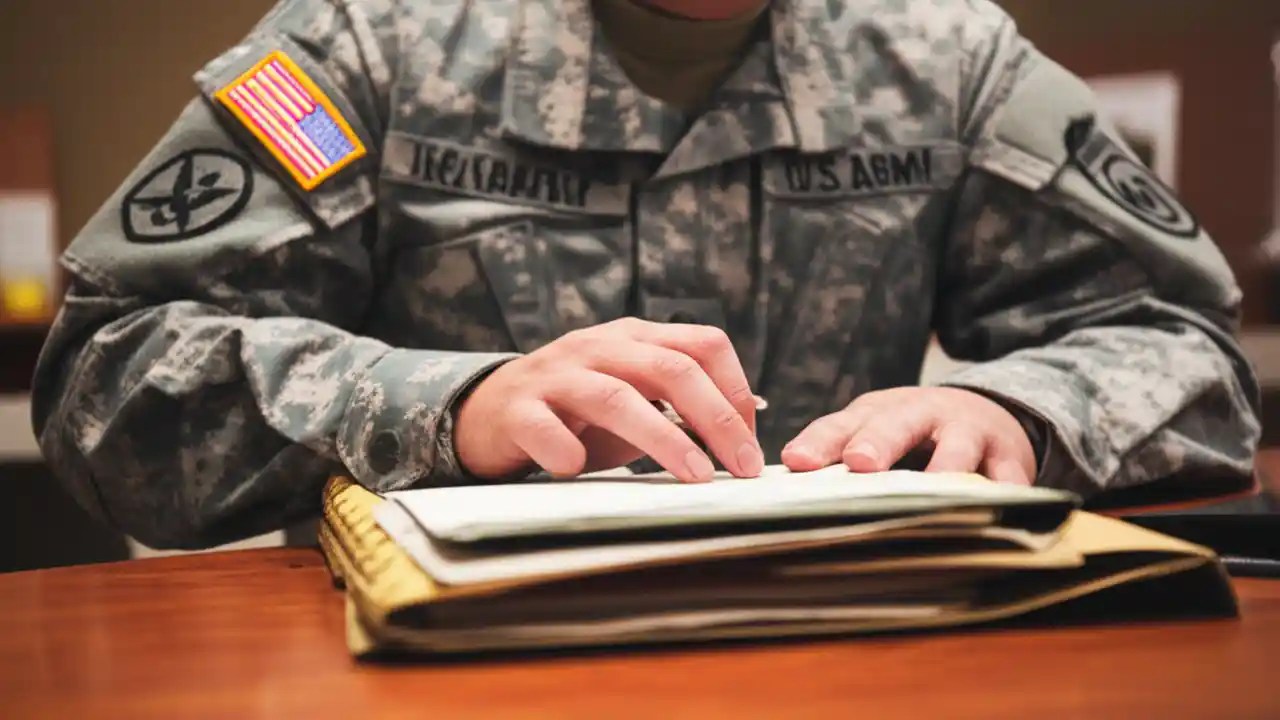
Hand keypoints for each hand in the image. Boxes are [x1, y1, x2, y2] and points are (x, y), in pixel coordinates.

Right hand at [455, 318, 764, 482]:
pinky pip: (544, 427)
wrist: (489, 412)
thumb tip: (744, 434)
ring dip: (664, 439)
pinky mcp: (517, 410)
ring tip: (696, 476)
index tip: (751, 443)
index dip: (736, 391)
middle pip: (671, 369)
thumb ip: (679, 407)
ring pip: (616, 397)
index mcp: (634, 338)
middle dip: (716, 418)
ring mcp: (555, 376)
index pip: (703, 345)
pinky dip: (567, 451)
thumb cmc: (575, 413)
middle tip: (743, 466)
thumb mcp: (633, 399)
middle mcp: (598, 347)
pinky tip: (580, 470)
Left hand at [780, 388, 1035, 484]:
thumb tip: (788, 488)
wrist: (988, 415)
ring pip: (958, 445)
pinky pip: (1009, 475)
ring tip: (936, 488)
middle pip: (897, 423)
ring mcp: (969, 432)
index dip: (820, 442)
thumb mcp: (876, 432)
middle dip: (878, 441)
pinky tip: (998, 508)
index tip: (798, 462)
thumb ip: (840, 454)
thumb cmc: (913, 434)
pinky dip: (1005, 491)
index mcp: (879, 412)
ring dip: (946, 466)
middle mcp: (922, 415)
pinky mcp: (1010, 456)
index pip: (842, 425)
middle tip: (860, 462)